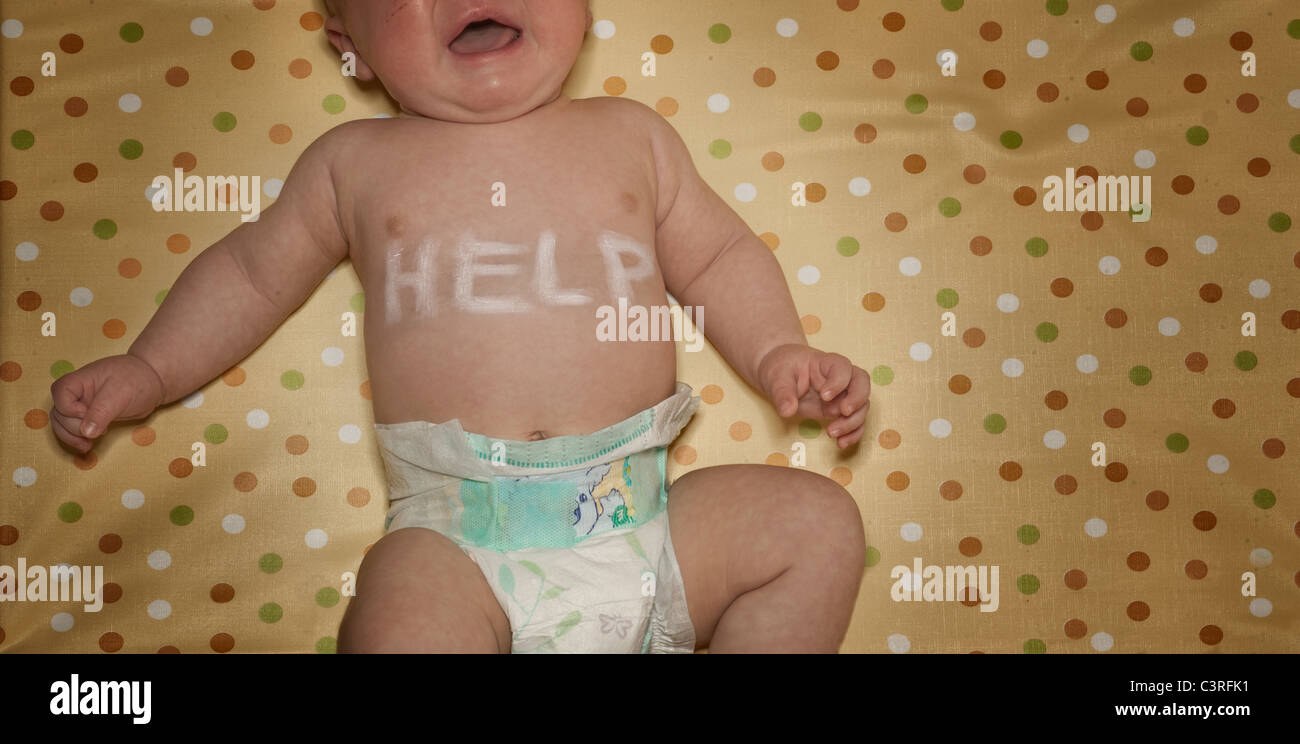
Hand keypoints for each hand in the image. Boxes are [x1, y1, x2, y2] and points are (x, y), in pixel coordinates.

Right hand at [49, 354, 165, 452]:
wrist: (154, 383)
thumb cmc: (138, 380)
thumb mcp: (120, 394)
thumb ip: (101, 413)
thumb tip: (86, 432)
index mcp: (81, 380)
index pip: (60, 393)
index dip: (69, 409)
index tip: (87, 414)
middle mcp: (78, 392)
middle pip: (59, 412)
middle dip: (73, 427)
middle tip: (95, 432)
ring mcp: (83, 404)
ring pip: (63, 423)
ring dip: (71, 437)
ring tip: (87, 445)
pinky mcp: (90, 416)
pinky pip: (75, 428)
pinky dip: (78, 438)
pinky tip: (88, 445)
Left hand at [757, 344, 870, 448]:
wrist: (780, 373)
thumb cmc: (781, 369)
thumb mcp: (776, 377)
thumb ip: (782, 393)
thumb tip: (787, 411)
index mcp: (825, 363)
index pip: (842, 367)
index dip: (838, 382)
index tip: (824, 396)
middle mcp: (839, 377)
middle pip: (862, 382)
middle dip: (857, 400)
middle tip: (842, 412)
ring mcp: (842, 394)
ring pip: (862, 405)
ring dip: (852, 422)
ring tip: (831, 433)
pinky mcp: (839, 410)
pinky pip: (855, 421)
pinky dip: (853, 433)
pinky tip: (841, 443)